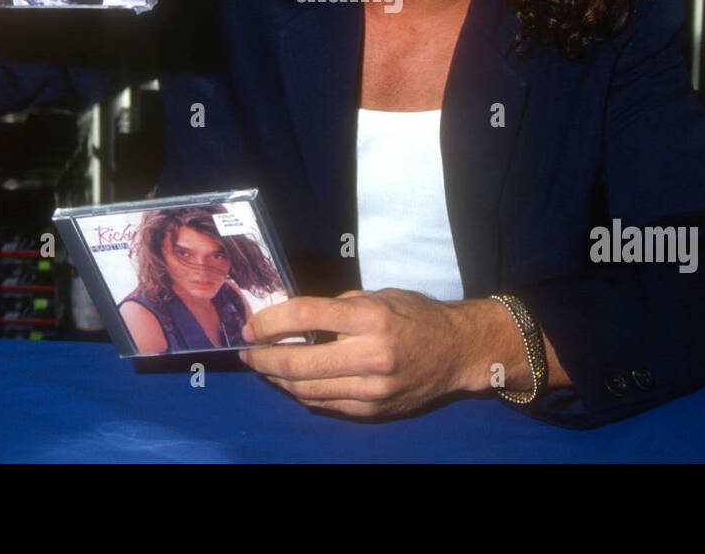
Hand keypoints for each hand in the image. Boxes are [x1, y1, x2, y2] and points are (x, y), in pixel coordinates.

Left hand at [239, 289, 480, 417]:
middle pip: (298, 362)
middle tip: (248, 350)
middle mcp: (371, 355)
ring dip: (277, 378)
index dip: (270, 321)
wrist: (457, 351)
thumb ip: (337, 306)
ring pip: (306, 389)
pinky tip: (291, 381)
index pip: (305, 316)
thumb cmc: (415, 315)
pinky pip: (324, 404)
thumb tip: (291, 317)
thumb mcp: (378, 295)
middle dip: (263, 357)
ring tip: (263, 366)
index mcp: (371, 317)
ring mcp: (372, 388)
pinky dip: (301, 393)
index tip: (252, 324)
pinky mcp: (373, 409)